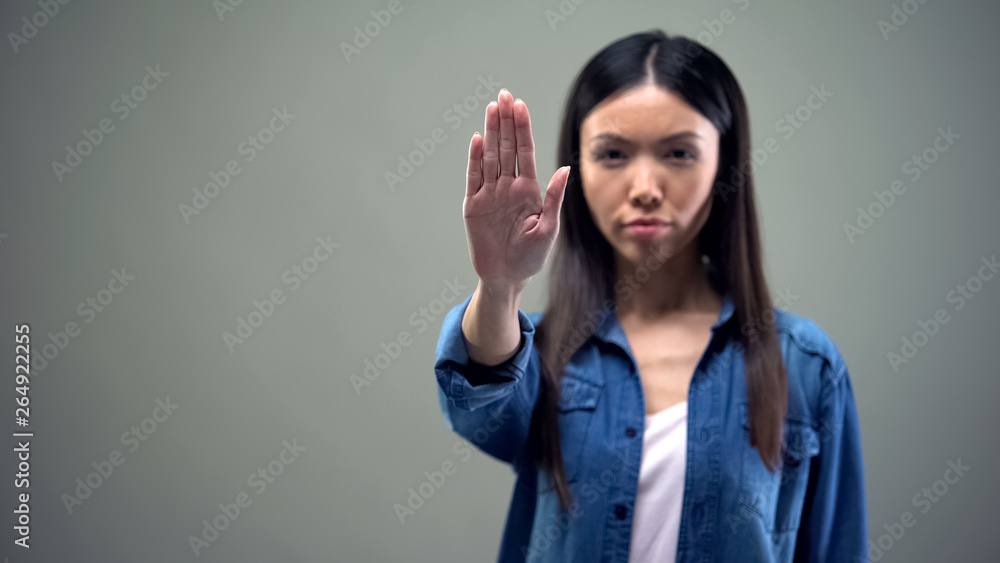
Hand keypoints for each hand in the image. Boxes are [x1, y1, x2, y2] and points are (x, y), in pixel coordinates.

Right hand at [463, 88, 569, 290]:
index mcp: (528, 189)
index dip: (522, 128)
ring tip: (492, 108)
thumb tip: (566, 169)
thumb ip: (554, 198)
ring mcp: (490, 194)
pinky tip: (478, 139)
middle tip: (504, 95)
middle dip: (506, 121)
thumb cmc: (531, 257)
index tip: (520, 105)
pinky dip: (475, 158)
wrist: (506, 277)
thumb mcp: (548, 229)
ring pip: (491, 156)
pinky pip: (474, 177)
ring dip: (491, 132)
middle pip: (507, 147)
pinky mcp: (473, 205)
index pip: (524, 152)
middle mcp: (508, 186)